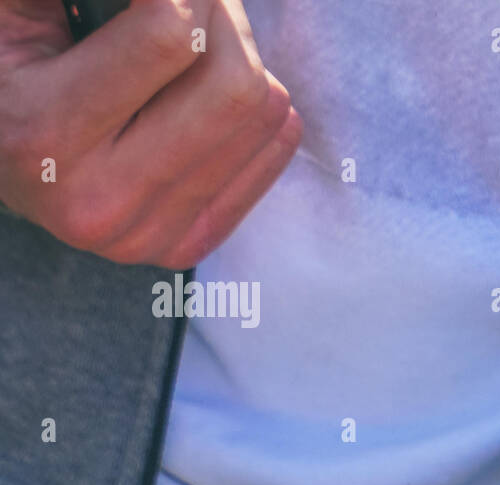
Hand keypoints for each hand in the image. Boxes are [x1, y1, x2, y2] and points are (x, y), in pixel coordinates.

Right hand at [0, 0, 300, 268]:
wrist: (4, 159)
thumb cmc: (16, 64)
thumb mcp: (24, 10)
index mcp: (42, 132)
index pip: (169, 35)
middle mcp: (97, 201)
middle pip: (235, 85)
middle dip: (225, 24)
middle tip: (197, 6)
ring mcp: (145, 236)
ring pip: (264, 115)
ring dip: (244, 60)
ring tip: (197, 46)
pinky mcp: (186, 247)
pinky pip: (274, 152)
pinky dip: (261, 106)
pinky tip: (210, 93)